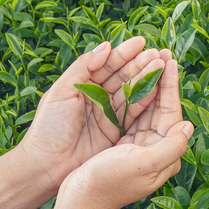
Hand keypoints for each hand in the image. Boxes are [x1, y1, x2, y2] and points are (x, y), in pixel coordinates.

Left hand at [17, 36, 168, 192]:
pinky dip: (147, 101)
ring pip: (132, 93)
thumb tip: (106, 46)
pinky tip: (158, 88)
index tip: (141, 42)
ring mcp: (108, 115)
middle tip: (158, 54)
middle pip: (123, 77)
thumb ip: (83, 67)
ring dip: (147, 79)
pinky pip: (134, 114)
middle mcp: (98, 98)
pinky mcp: (117, 133)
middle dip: (141, 64)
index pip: (107, 64)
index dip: (124, 53)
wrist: (46, 165)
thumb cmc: (48, 127)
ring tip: (162, 66)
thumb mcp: (62, 92)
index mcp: (83, 85)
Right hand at [59, 59, 192, 208]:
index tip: (170, 59)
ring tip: (148, 59)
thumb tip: (189, 126)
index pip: (172, 111)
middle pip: (161, 107)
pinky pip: (131, 114)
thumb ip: (171, 147)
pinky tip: (129, 80)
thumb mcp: (145, 164)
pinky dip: (132, 96)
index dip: (171, 84)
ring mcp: (139, 147)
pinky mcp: (123, 146)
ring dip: (147, 83)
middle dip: (161, 79)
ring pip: (147, 108)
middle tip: (161, 51)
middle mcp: (156, 149)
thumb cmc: (110, 182)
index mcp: (164, 153)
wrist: (80, 201)